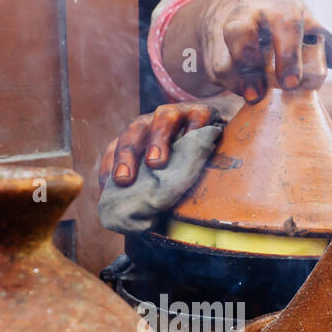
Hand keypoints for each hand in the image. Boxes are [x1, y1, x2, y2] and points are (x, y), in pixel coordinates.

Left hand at [99, 102, 216, 188]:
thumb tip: (142, 220)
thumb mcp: (166, 178)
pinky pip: (197, 114)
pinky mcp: (204, 111)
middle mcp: (153, 123)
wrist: (222, 132)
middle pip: (134, 131)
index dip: (110, 165)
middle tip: (124, 180)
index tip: (109, 188)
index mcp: (138, 140)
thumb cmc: (190, 163)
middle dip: (126, 155)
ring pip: (162, 117)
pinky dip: (194, 125)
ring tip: (156, 163)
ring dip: (157, 139)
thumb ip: (152, 190)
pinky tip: (192, 138)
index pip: (116, 148)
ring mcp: (178, 114)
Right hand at [166, 0, 331, 100]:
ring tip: (253, 96)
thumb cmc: (283, 19)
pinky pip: (218, 69)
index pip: (283, 25)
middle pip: (240, 32)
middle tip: (264, 92)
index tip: (292, 83)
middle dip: (250, 64)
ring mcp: (227, 32)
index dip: (287, 56)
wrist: (240, 0)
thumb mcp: (306, 26)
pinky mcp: (214, 50)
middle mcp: (248, 15)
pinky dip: (230, 84)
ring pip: (223, 54)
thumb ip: (327, 44)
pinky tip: (245, 92)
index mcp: (279, 7)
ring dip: (237, 79)